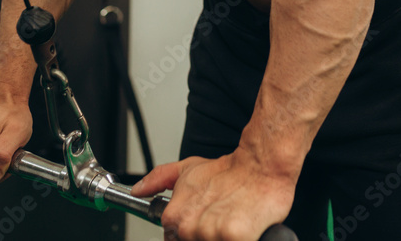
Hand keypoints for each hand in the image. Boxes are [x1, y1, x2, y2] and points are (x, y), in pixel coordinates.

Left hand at [131, 148, 296, 240]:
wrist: (260, 167)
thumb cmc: (228, 172)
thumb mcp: (188, 169)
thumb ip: (159, 179)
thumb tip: (140, 189)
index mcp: (174, 216)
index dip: (193, 235)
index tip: (205, 225)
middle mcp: (189, 228)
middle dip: (209, 237)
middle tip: (221, 220)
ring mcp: (211, 234)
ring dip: (224, 237)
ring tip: (233, 221)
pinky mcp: (234, 238)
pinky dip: (242, 239)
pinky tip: (244, 228)